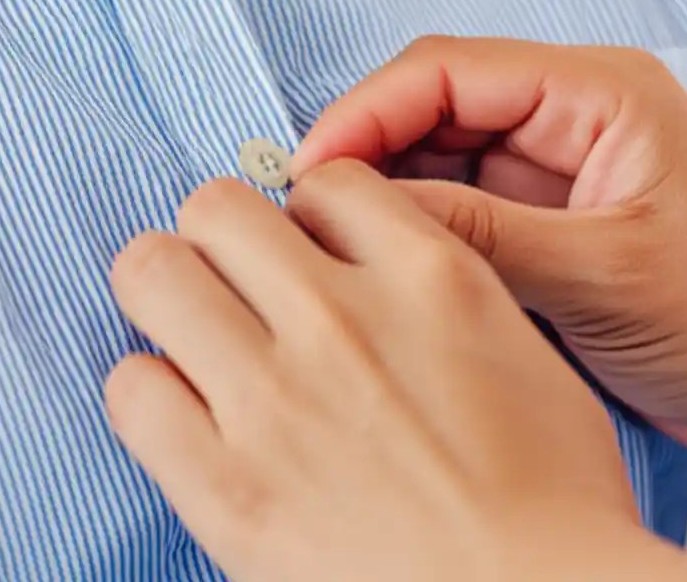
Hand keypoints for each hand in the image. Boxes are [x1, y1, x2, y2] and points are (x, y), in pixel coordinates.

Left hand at [104, 165, 686, 580]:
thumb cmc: (556, 506)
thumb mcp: (527, 357)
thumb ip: (438, 292)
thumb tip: (367, 271)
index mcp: (430, 278)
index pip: (325, 180)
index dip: (306, 215)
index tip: (306, 257)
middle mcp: (341, 319)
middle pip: (215, 205)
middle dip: (218, 240)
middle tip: (233, 288)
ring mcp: (273, 399)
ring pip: (151, 272)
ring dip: (167, 298)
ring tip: (195, 342)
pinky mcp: (223, 484)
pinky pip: (130, 386)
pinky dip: (149, 394)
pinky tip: (188, 420)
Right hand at [292, 36, 686, 488]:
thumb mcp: (602, 276)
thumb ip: (481, 237)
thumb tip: (361, 212)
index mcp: (595, 96)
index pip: (446, 72)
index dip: (364, 113)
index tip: (307, 172)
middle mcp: (563, 121)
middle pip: (426, 111)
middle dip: (359, 156)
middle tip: (302, 218)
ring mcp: (545, 174)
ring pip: (429, 162)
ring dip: (376, 198)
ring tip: (326, 249)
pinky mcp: (535, 225)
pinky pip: (449, 212)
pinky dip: (406, 235)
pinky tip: (373, 271)